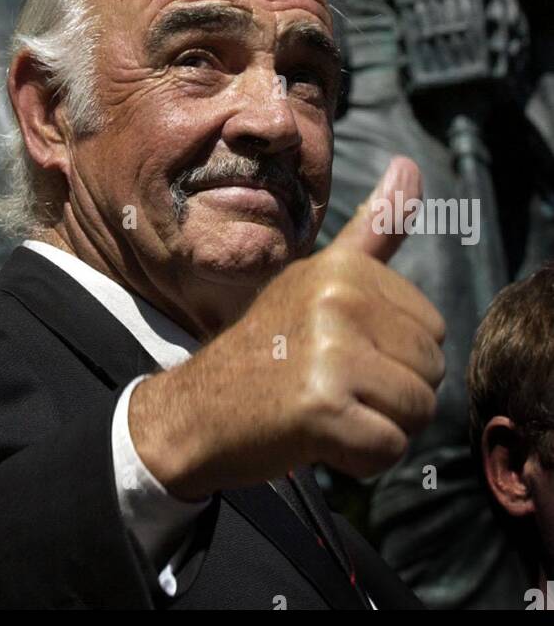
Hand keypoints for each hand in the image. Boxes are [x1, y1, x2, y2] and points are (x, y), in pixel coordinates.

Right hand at [128, 157, 445, 498]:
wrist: (194, 410)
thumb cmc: (264, 349)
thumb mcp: (315, 281)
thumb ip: (372, 231)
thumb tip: (411, 165)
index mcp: (343, 270)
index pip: (431, 329)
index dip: (394, 356)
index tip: (339, 353)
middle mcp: (338, 301)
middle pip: (430, 371)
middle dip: (391, 395)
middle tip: (332, 386)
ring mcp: (330, 353)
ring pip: (417, 411)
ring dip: (380, 428)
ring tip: (327, 410)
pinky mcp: (323, 406)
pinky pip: (389, 449)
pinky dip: (361, 460)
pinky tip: (318, 440)